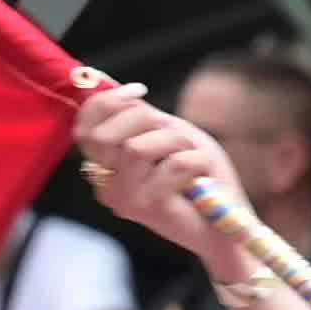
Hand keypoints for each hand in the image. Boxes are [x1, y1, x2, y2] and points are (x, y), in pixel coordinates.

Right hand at [74, 84, 245, 261]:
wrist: (225, 226)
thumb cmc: (200, 178)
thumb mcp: (169, 135)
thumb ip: (142, 116)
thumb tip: (110, 83)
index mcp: (105, 167)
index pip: (84, 127)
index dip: (108, 101)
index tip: (141, 92)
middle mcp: (106, 185)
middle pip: (105, 134)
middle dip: (146, 119)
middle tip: (176, 134)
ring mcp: (123, 199)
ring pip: (136, 147)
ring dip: (175, 142)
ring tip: (192, 157)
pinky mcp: (147, 209)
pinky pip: (171, 165)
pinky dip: (196, 161)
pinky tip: (202, 176)